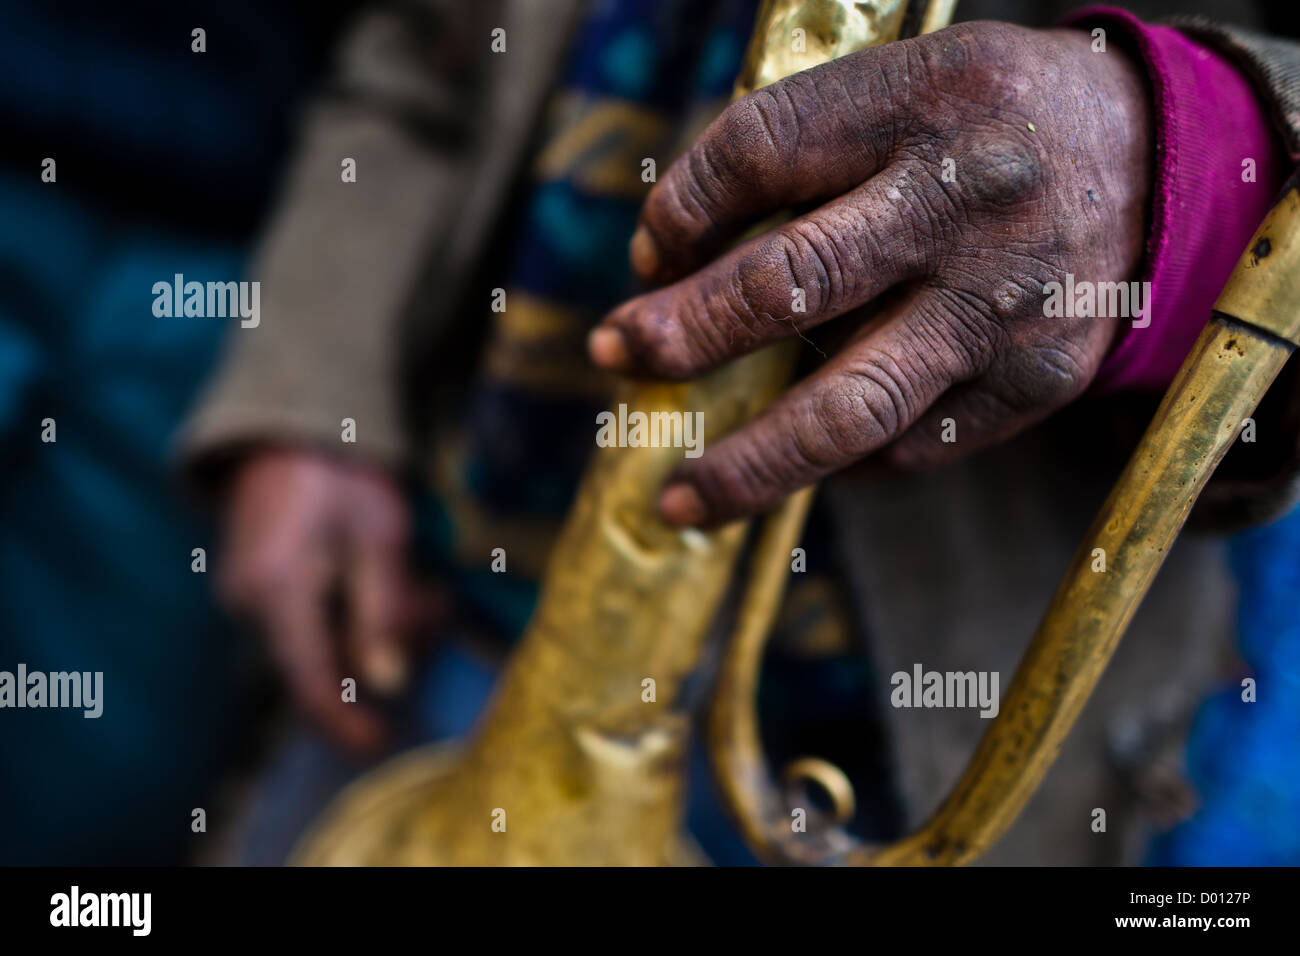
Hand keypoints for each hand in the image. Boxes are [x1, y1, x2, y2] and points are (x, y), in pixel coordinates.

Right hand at [218, 449, 440, 750]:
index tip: (377, 745)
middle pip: (321, 660)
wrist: (291, 426)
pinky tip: (392, 585)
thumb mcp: (379, 537)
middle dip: (386, 647)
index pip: (307, 680)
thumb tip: (388, 685)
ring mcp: (246, 594)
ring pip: (319, 640)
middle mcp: (247, 601)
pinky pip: (307, 620)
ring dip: (376, 626)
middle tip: (437, 604)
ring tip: (425, 588)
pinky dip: (352, 612)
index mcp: (276, 590)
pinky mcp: (257, 586)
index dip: (342, 721)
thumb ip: (382, 614)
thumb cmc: (342, 474)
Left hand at [588, 22, 1152, 526]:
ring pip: (844, 409)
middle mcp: (964, 205)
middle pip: (786, 284)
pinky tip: (800, 459)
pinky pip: (909, 446)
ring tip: (676, 499)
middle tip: (615, 355)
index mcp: (925, 103)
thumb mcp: (915, 87)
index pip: (759, 152)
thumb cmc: (998, 128)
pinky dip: (841, 462)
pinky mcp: (1032, 382)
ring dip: (744, 463)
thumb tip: (678, 259)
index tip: (649, 255)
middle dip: (679, 333)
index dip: (680, 208)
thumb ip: (808, 151)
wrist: (1164, 170)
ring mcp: (1002, 305)